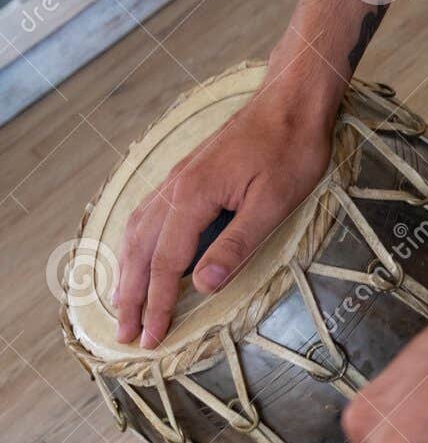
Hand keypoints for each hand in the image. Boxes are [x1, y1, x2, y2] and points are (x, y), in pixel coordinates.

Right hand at [113, 75, 334, 347]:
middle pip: (141, 251)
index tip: (151, 339)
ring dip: (126, 271)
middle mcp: (174, 187)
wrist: (290, 102)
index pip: (166, 264)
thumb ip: (237, 245)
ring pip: (136, 231)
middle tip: (125, 336)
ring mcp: (175, 179)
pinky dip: (133, 243)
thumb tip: (203, 285)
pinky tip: (134, 254)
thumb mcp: (273, 204)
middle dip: (132, 297)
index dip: (159, 305)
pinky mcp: (184, 175)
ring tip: (122, 305)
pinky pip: (145, 214)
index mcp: (193, 197)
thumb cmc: (290, 151)